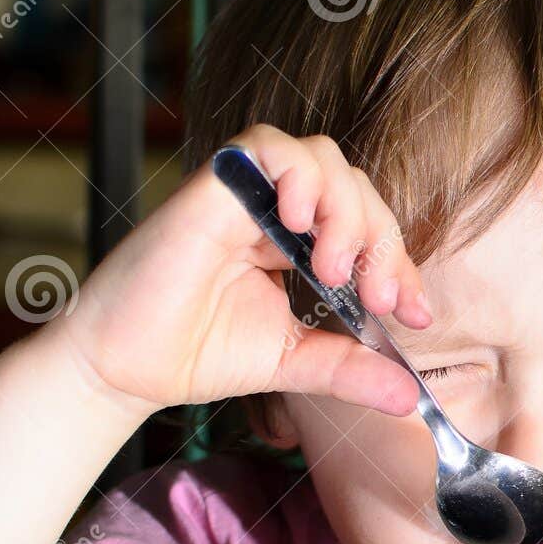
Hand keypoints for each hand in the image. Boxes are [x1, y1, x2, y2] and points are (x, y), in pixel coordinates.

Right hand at [46, 125, 431, 415]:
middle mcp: (274, 210)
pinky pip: (266, 146)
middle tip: (378, 298)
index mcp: (297, 244)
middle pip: (354, 187)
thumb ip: (350, 371)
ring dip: (346, 209)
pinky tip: (301, 223)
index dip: (400, 263)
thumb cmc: (197, 355)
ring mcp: (244, 195)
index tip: (416, 313)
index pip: (367, 229)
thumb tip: (410, 396)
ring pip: (321, 158)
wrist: (126, 369)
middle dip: (382, 241)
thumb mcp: (293, 365)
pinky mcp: (212, 187)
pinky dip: (299, 175)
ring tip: (333, 267)